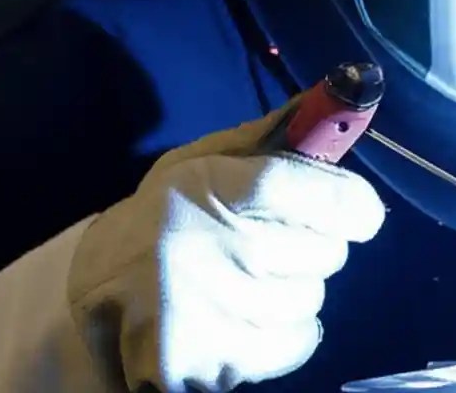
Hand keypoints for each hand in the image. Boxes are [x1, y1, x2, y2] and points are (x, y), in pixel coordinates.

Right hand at [65, 103, 385, 391]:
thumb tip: (348, 93)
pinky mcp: (210, 362)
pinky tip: (243, 318)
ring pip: (312, 298)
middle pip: (324, 252)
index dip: (349, 201)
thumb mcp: (204, 161)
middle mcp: (207, 248)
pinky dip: (284, 335)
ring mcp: (209, 311)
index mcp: (208, 186)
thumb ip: (275, 136)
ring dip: (294, 291)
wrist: (95, 297)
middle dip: (312, 247)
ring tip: (244, 282)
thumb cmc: (166, 215)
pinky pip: (299, 342)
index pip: (304, 188)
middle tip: (267, 245)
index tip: (360, 212)